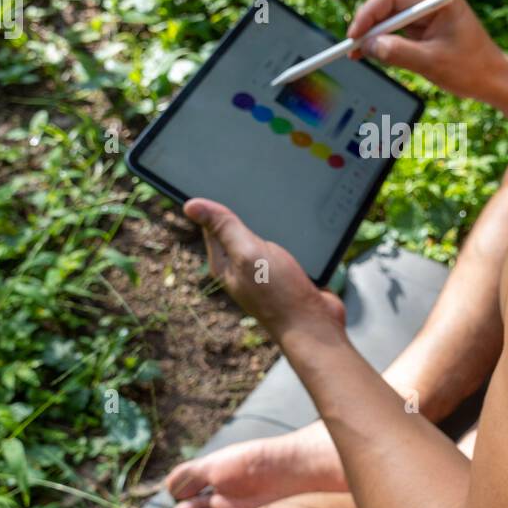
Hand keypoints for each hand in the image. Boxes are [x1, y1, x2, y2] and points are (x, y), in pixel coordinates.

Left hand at [184, 198, 345, 344]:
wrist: (316, 325)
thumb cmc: (281, 294)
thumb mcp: (249, 253)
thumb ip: (225, 228)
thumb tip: (190, 205)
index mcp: (224, 263)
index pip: (212, 225)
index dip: (217, 204)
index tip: (226, 182)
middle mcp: (241, 267)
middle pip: (237, 229)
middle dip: (246, 210)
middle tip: (254, 186)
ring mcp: (264, 270)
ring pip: (263, 235)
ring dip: (270, 221)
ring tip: (277, 202)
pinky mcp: (286, 271)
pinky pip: (283, 244)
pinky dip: (288, 233)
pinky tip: (296, 224)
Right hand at [346, 0, 505, 100]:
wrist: (494, 80)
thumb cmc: (471, 70)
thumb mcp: (431, 63)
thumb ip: (398, 52)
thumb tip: (368, 45)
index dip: (368, 14)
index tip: (354, 35)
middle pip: (388, 3)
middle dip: (368, 25)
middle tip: (351, 48)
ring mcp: (428, 11)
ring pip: (389, 16)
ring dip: (374, 34)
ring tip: (358, 54)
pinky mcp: (425, 25)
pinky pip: (397, 28)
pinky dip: (384, 40)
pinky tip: (371, 53)